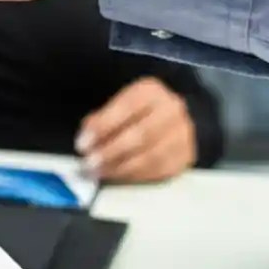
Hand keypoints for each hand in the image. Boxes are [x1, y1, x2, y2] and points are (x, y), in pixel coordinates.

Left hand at [76, 77, 196, 182]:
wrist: (176, 119)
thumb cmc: (137, 111)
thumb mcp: (119, 104)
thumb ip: (102, 118)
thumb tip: (87, 138)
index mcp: (151, 92)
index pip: (126, 107)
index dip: (103, 126)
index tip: (82, 144)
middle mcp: (171, 111)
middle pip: (141, 135)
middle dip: (111, 152)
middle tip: (89, 164)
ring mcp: (183, 135)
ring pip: (151, 157)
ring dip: (121, 168)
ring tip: (99, 173)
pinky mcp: (186, 157)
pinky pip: (159, 170)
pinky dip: (134, 176)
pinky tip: (117, 176)